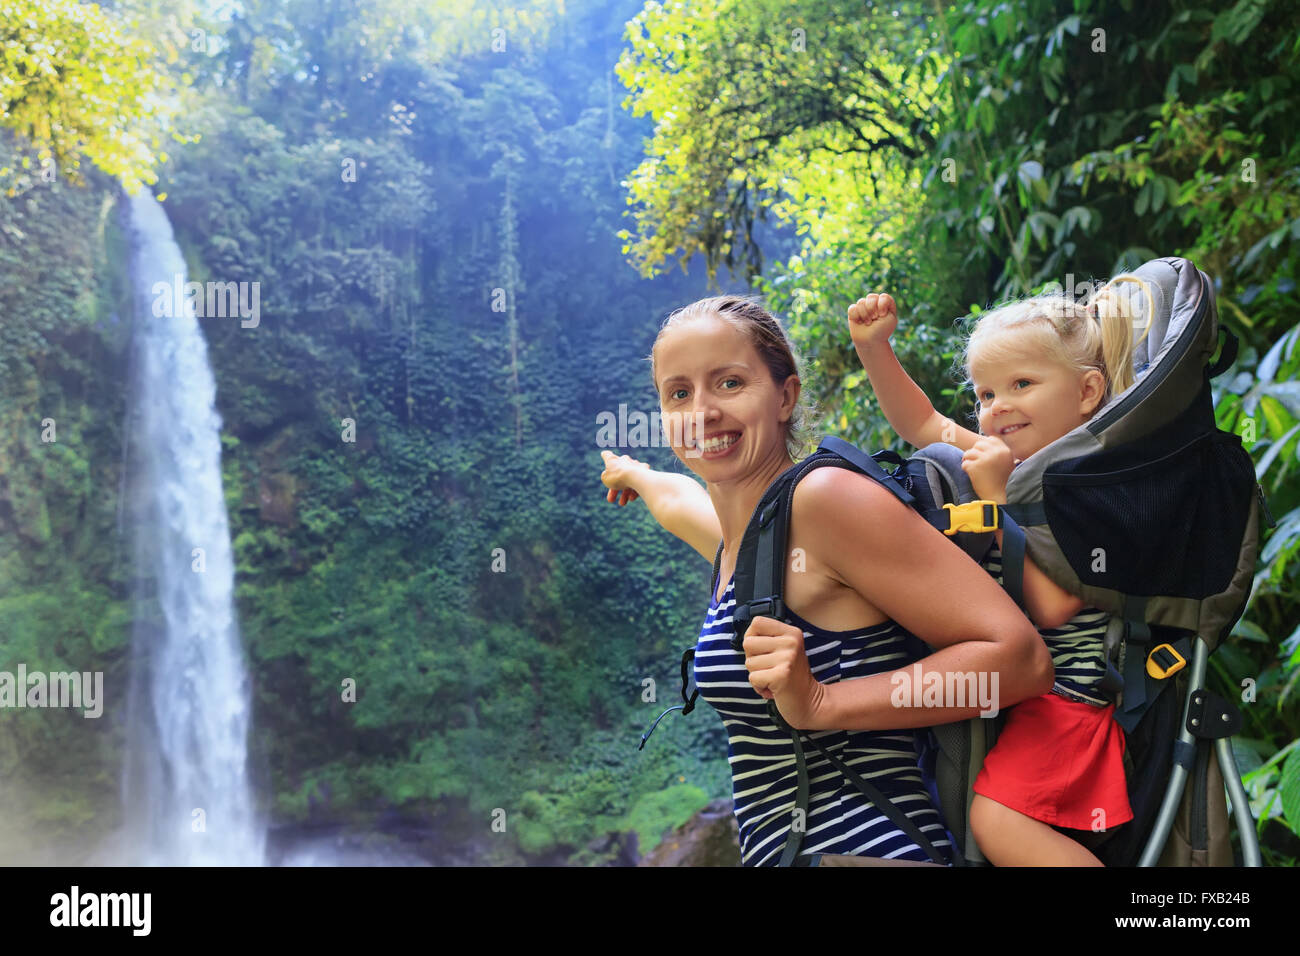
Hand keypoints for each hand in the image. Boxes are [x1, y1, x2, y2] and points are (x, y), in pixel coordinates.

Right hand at [599, 450, 649, 505]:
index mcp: (615, 460)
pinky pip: (638, 482)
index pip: (608, 456)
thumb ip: (605, 475)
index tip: (604, 455)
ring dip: (625, 493)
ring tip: (622, 503)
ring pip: (629, 480)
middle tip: (610, 500)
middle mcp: (626, 460)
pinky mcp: (646, 472)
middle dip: (614, 489)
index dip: (606, 456)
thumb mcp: (605, 477)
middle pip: (619, 474)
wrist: (634, 477)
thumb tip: (607, 474)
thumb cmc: (617, 476)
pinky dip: (635, 490)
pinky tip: (631, 498)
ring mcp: (636, 466)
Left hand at [741, 615, 825, 730]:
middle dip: (752, 659)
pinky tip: (772, 688)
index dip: (752, 637)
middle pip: (748, 643)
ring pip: (749, 662)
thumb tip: (745, 637)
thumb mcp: (783, 650)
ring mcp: (788, 658)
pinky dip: (758, 686)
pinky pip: (753, 678)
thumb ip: (766, 639)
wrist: (808, 701)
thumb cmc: (789, 675)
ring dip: (757, 674)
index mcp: (791, 632)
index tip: (762, 650)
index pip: (757, 622)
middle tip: (770, 668)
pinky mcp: (781, 675)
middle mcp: (791, 642)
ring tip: (772, 678)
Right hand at [847, 293, 898, 349]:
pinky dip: (856, 316)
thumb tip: (871, 298)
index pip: (883, 296)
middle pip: (871, 297)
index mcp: (885, 304)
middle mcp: (874, 304)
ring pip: (861, 302)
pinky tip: (859, 322)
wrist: (871, 342)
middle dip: (872, 309)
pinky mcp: (853, 312)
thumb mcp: (891, 318)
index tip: (882, 315)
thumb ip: (887, 302)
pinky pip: (852, 308)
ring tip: (868, 323)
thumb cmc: (882, 331)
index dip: (882, 305)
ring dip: (865, 315)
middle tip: (875, 319)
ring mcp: (863, 307)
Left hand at [960, 436, 1014, 502]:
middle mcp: (995, 452)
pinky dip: (966, 469)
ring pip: (969, 453)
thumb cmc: (1004, 482)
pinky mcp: (975, 467)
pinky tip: (971, 475)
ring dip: (968, 460)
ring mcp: (984, 459)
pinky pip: (965, 463)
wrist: (1001, 497)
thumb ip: (998, 453)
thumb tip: (983, 444)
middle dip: (975, 453)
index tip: (983, 454)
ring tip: (972, 469)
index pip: (991, 439)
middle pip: (978, 445)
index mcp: (1005, 451)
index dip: (984, 446)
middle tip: (975, 462)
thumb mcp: (1007, 463)